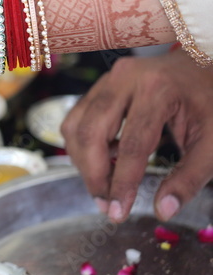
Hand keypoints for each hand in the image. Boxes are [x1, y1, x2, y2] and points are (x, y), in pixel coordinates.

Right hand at [61, 50, 212, 223]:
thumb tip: (163, 210)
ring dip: (83, 161)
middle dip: (93, 174)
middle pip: (91, 133)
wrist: (205, 63)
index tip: (118, 212)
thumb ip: (189, 177)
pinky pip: (77, 117)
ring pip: (76, 126)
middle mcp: (125, 79)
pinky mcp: (100, 84)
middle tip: (104, 204)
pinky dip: (83, 144)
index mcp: (157, 90)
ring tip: (104, 185)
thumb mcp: (212, 142)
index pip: (131, 145)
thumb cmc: (210, 101)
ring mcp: (108, 78)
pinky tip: (103, 160)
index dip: (122, 183)